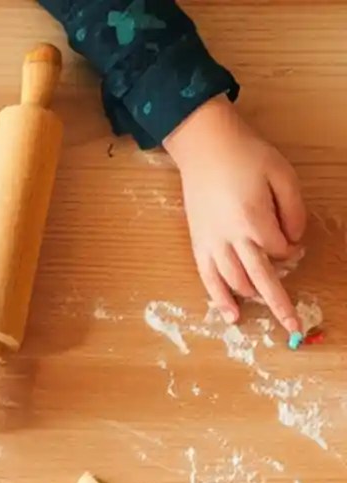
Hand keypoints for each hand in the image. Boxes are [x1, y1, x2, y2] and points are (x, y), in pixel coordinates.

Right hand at [164, 95, 306, 332]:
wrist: (203, 146)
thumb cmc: (245, 155)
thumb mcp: (282, 174)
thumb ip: (294, 210)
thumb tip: (293, 240)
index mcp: (253, 220)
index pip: (281, 250)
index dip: (292, 249)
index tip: (294, 241)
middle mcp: (231, 238)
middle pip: (260, 280)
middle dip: (280, 305)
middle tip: (294, 326)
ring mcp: (211, 243)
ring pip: (235, 282)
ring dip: (254, 297)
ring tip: (267, 306)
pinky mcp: (198, 243)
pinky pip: (208, 278)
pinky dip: (219, 299)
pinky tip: (231, 315)